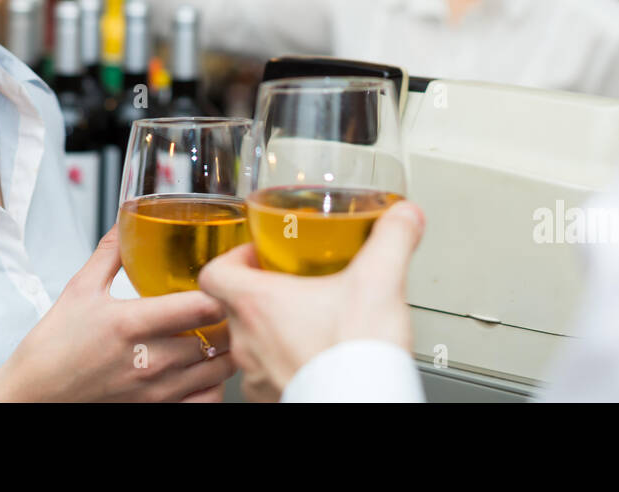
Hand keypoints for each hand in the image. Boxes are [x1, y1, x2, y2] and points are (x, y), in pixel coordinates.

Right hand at [0, 224, 236, 401]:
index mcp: (132, 324)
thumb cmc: (52, 348)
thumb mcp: (78, 290)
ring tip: (219, 332)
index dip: (223, 289)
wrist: (31, 398)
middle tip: (230, 302)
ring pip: (220, 370)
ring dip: (227, 349)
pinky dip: (214, 384)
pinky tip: (205, 368)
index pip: (201, 306)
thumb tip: (126, 219)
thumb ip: (110, 253)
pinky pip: (206, 402)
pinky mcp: (155, 413)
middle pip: (220, 338)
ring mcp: (155, 393)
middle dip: (231, 317)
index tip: (226, 277)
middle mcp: (150, 362)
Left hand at [198, 201, 424, 401]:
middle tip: (295, 285)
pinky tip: (316, 357)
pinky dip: (285, 364)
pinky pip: (268, 376)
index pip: (215, 273)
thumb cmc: (354, 355)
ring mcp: (257, 375)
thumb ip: (392, 238)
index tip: (259, 255)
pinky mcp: (273, 399)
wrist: (362, 403)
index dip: (234, 259)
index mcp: (257, 304)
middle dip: (263, 294)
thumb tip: (404, 215)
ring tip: (310, 323)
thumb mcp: (380, 280)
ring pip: (252, 344)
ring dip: (273, 331)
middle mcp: (247, 342)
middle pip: (234, 307)